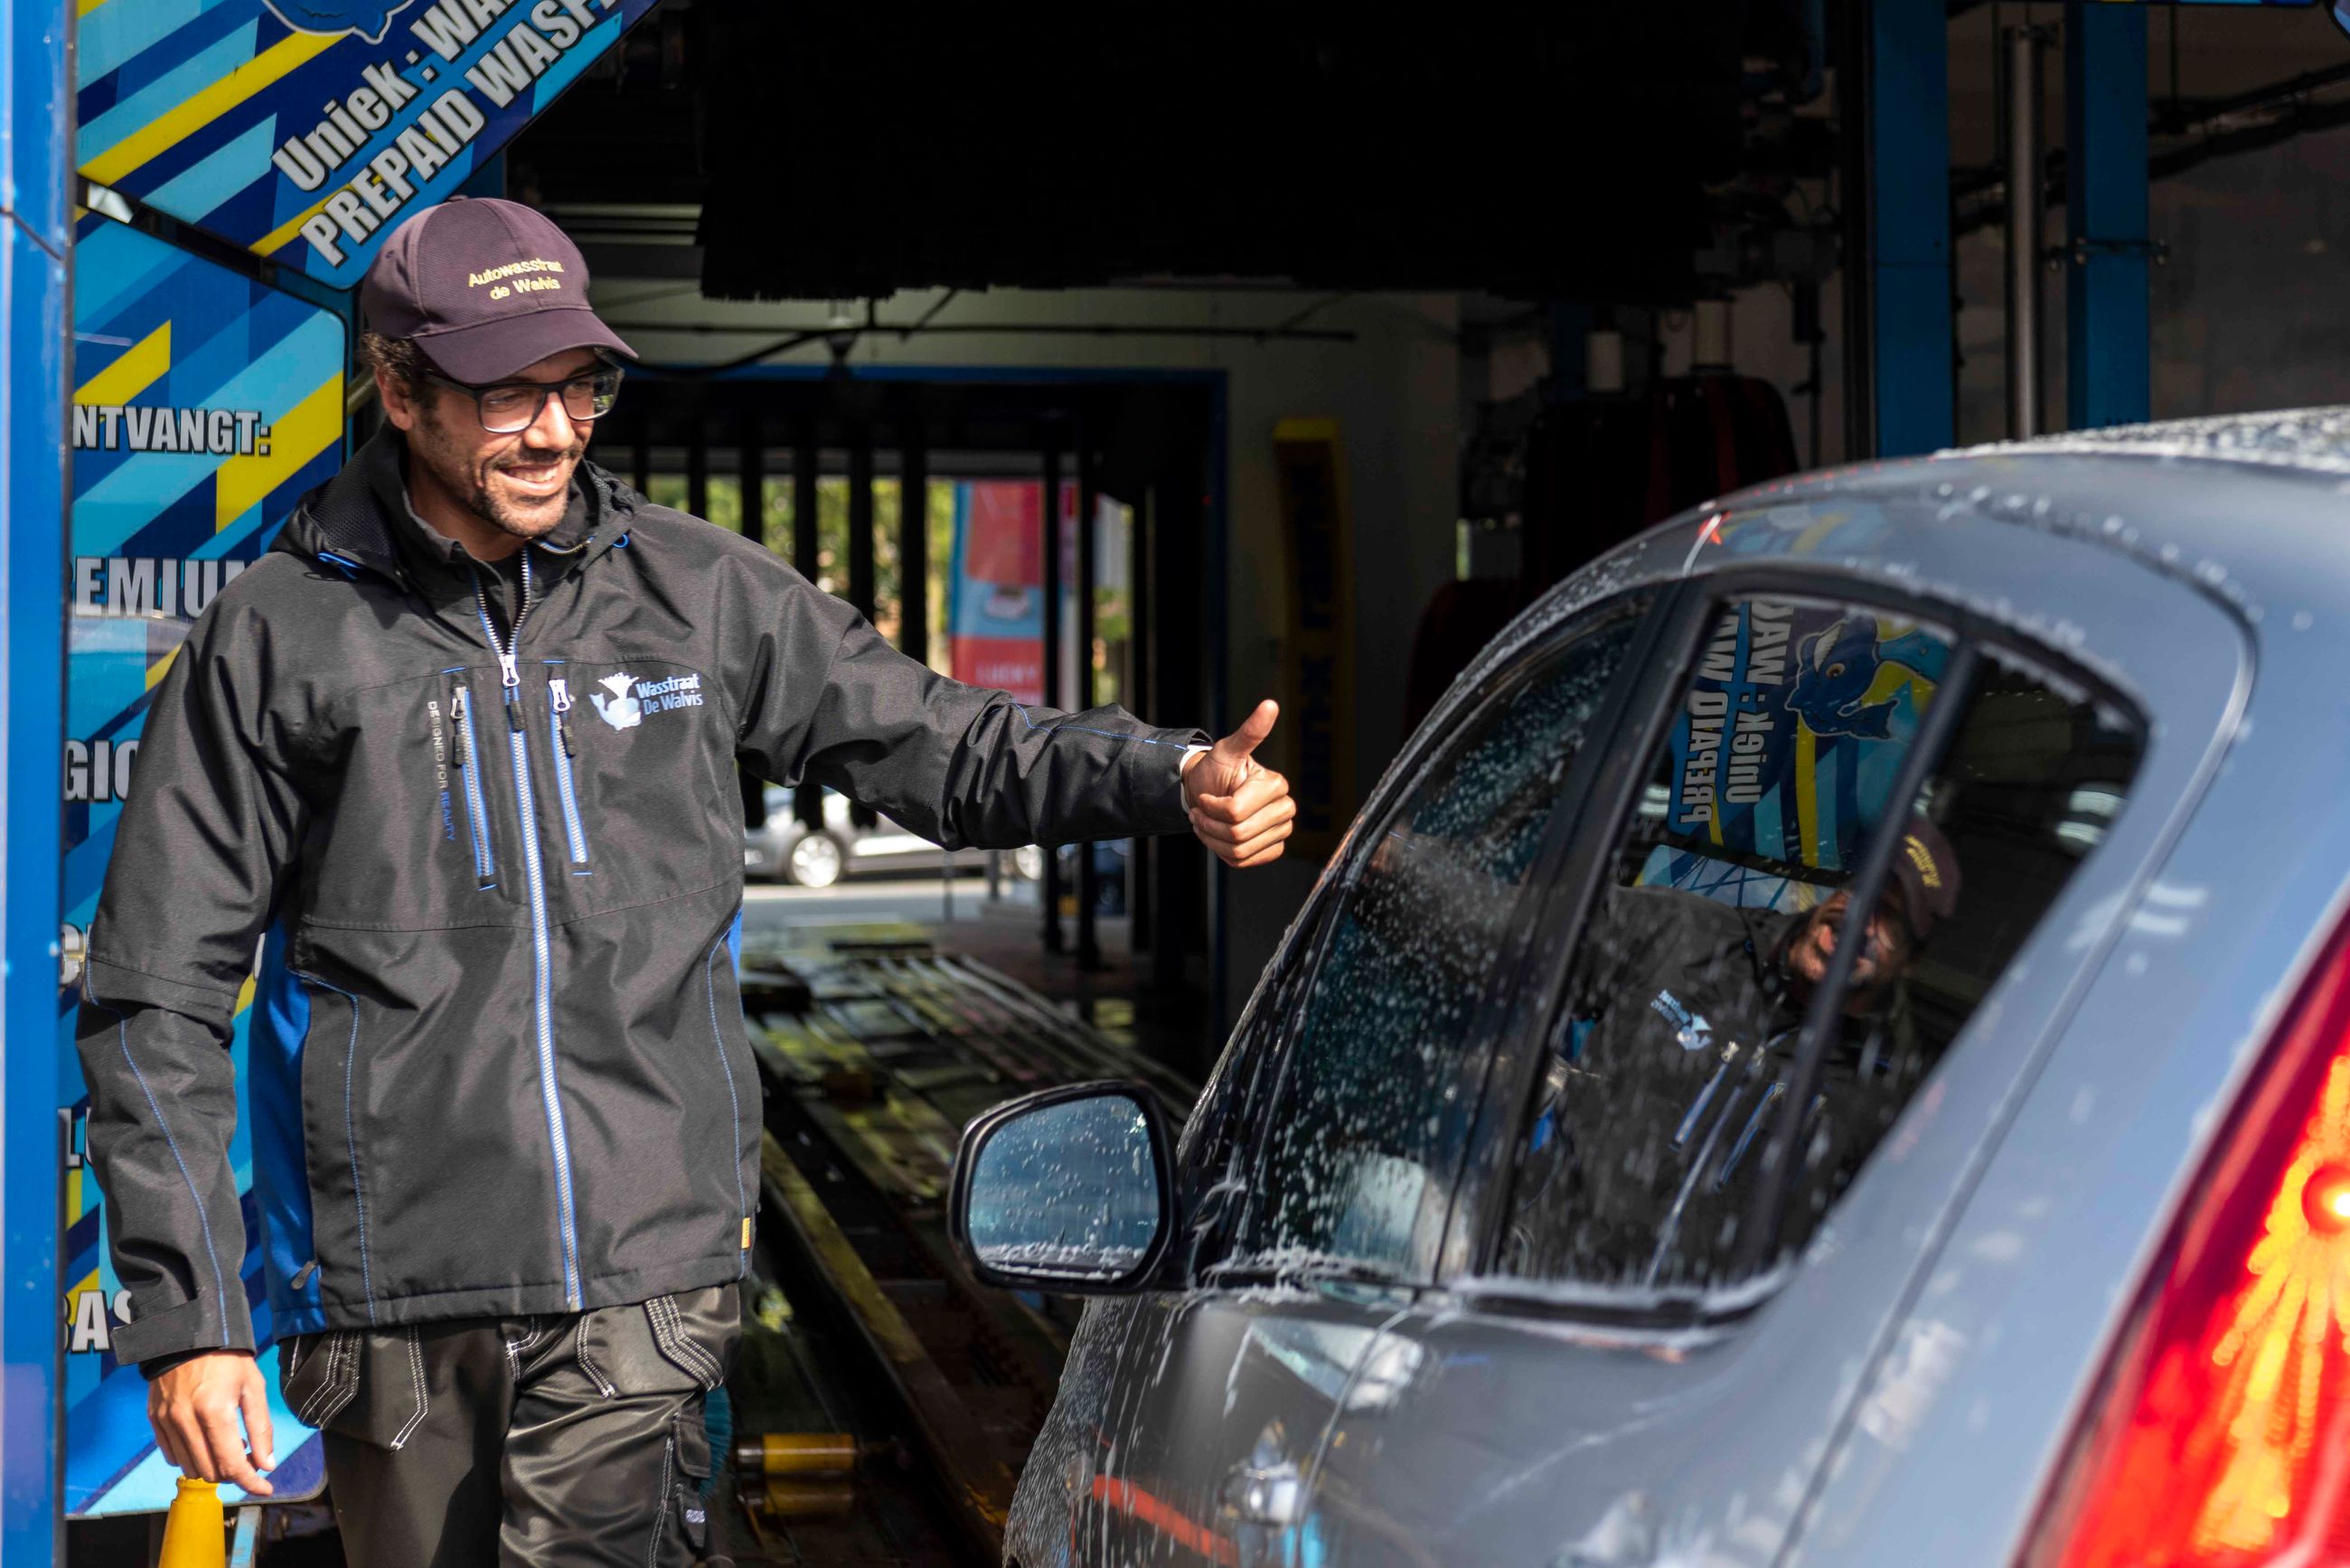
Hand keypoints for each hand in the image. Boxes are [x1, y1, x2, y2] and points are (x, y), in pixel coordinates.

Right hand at [149, 1350, 274, 1495]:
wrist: (188, 1335)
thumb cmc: (227, 1358)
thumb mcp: (253, 1387)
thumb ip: (261, 1428)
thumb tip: (267, 1464)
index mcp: (215, 1411)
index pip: (232, 1464)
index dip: (251, 1482)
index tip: (265, 1488)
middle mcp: (186, 1420)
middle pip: (210, 1471)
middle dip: (233, 1472)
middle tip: (248, 1457)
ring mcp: (166, 1421)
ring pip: (189, 1468)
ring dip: (211, 1467)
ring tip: (227, 1445)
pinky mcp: (154, 1420)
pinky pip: (171, 1455)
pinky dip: (190, 1458)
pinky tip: (204, 1442)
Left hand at [1182, 699, 1295, 869]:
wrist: (1210, 791)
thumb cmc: (1217, 769)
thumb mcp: (1226, 750)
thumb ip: (1249, 732)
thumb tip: (1270, 704)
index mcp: (1275, 785)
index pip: (1235, 811)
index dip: (1211, 807)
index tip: (1204, 796)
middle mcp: (1285, 809)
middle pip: (1237, 834)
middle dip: (1210, 825)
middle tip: (1200, 812)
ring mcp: (1281, 831)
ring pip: (1239, 851)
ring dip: (1213, 839)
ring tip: (1206, 824)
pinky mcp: (1272, 850)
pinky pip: (1244, 862)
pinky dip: (1223, 852)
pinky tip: (1218, 836)